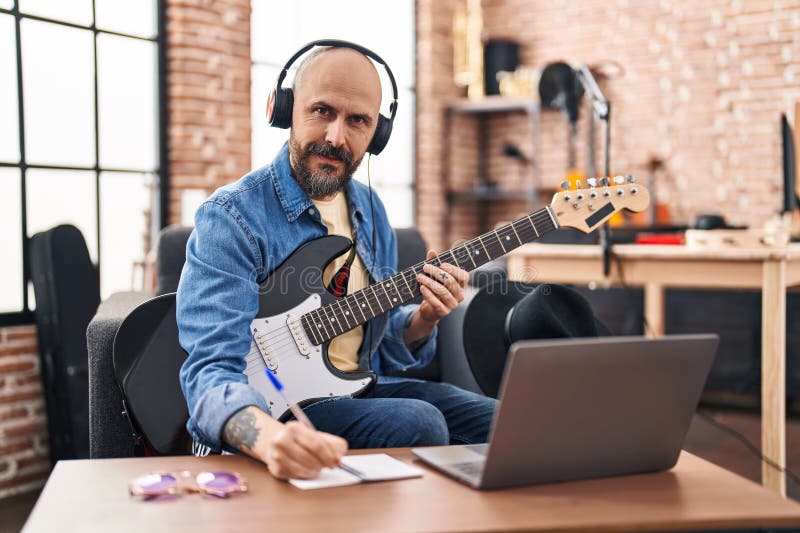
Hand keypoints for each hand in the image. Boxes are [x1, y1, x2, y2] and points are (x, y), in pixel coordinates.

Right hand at [223, 406, 347, 479]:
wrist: (279, 443)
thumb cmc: (302, 441)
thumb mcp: (317, 436)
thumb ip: (333, 445)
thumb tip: (338, 460)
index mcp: (294, 428)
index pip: (316, 444)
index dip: (328, 456)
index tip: (336, 463)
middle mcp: (281, 440)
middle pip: (308, 458)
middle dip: (322, 464)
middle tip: (328, 466)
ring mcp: (276, 455)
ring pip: (302, 469)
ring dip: (314, 471)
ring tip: (317, 467)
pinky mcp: (275, 469)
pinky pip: (295, 476)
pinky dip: (304, 475)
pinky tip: (305, 469)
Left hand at [414, 249, 469, 326]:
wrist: (429, 310)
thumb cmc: (434, 289)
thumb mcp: (433, 276)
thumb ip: (434, 264)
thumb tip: (432, 252)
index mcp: (461, 286)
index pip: (463, 276)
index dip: (453, 269)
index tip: (441, 264)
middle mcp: (460, 295)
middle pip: (451, 282)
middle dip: (437, 273)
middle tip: (425, 267)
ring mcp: (452, 305)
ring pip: (443, 291)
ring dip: (430, 282)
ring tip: (419, 276)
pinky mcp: (443, 312)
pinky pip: (436, 302)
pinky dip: (428, 294)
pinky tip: (422, 287)